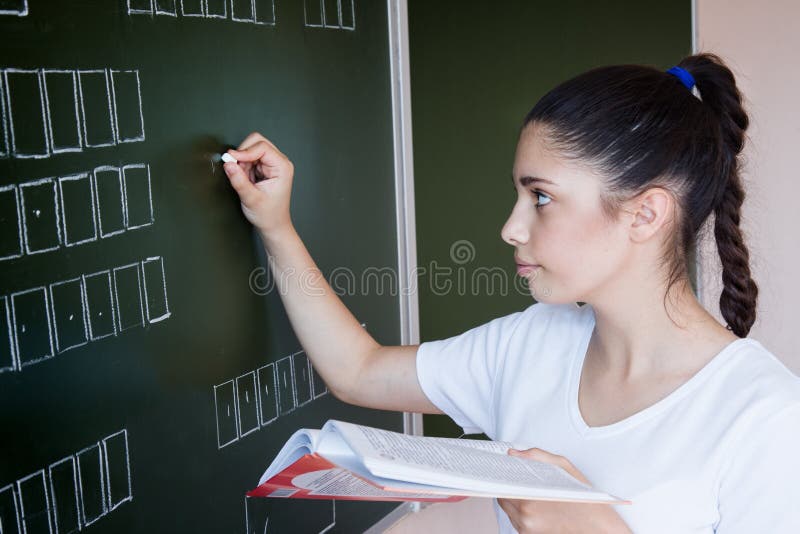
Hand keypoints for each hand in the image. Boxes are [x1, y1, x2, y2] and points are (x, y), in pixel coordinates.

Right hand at [222, 132, 294, 235]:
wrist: (273, 224)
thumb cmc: (268, 214)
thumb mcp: (251, 199)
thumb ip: (239, 180)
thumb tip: (229, 164)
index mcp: (282, 167)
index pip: (262, 147)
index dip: (244, 151)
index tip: (231, 159)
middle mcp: (279, 162)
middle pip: (257, 142)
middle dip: (243, 154)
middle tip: (238, 171)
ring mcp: (272, 163)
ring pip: (251, 149)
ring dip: (242, 162)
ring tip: (246, 180)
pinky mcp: (264, 167)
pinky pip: (249, 158)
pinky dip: (243, 166)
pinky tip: (247, 180)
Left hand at [497, 448, 631, 533]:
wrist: (601, 530)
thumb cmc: (587, 501)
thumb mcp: (565, 468)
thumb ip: (537, 457)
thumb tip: (514, 454)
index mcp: (529, 500)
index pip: (502, 486)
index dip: (502, 477)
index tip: (503, 469)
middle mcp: (525, 518)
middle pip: (503, 499)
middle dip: (509, 488)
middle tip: (517, 478)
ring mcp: (528, 530)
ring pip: (510, 512)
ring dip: (515, 501)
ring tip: (530, 492)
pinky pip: (519, 522)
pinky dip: (523, 513)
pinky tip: (537, 505)